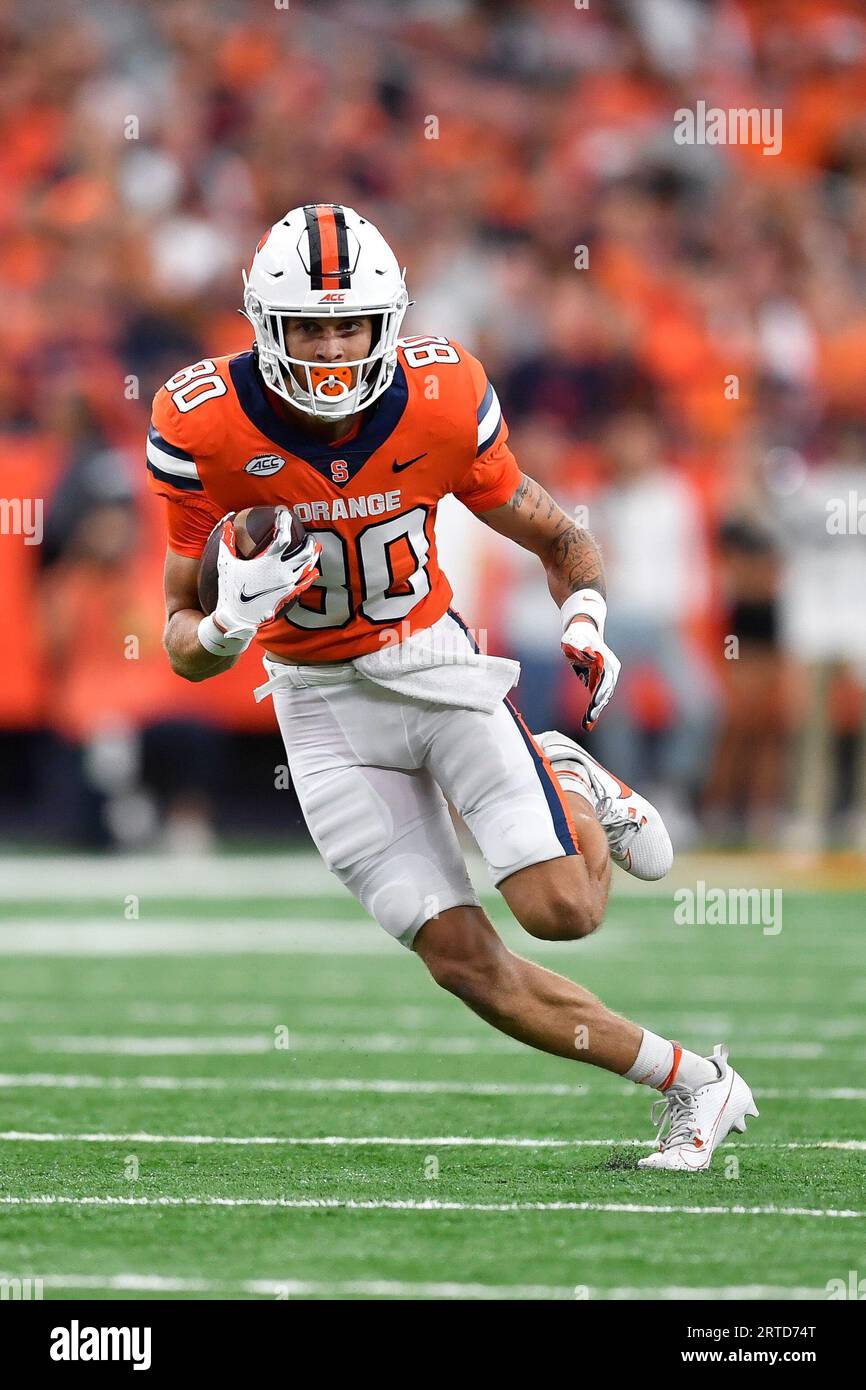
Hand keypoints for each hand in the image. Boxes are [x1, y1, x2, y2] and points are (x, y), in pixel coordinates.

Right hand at [213, 508, 320, 635]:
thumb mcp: (225, 563)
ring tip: (314, 549)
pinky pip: (305, 583)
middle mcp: (283, 571)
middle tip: (308, 535)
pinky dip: (311, 575)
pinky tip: (313, 571)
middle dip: (309, 540)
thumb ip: (227, 541)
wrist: (237, 618)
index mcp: (269, 561)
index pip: (284, 535)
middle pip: (306, 551)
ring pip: (309, 566)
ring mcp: (288, 584)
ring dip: (313, 556)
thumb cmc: (230, 589)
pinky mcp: (289, 596)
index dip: (285, 521)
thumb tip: (228, 523)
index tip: (283, 513)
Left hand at [561, 606, 620, 731]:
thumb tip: (587, 654)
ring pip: (603, 695)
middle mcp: (611, 668)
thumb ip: (580, 646)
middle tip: (590, 720)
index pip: (606, 678)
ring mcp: (608, 675)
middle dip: (598, 706)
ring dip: (596, 710)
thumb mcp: (574, 638)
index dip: (601, 691)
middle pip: (606, 690)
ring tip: (587, 724)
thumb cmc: (576, 634)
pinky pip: (598, 695)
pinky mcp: (600, 680)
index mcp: (606, 659)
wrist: (583, 628)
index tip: (595, 703)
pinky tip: (588, 720)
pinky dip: (594, 707)